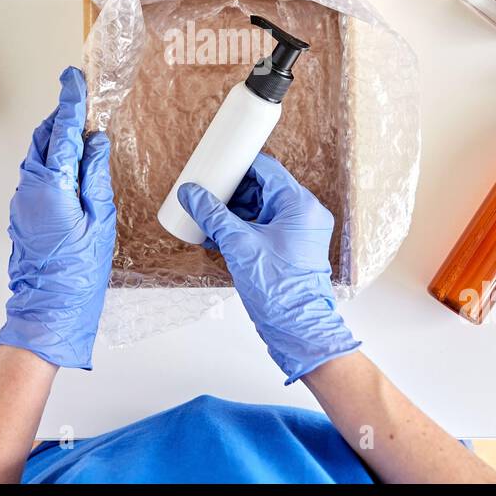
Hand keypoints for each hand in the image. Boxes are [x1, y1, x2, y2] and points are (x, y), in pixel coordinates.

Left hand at [0, 67, 114, 368]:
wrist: (50, 308)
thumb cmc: (78, 271)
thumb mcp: (100, 218)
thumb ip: (95, 175)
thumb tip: (95, 142)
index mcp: (51, 184)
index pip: (61, 131)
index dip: (69, 102)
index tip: (73, 79)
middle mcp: (30, 187)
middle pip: (43, 139)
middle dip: (61, 118)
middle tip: (80, 102)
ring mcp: (23, 201)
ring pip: (37, 156)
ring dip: (57, 140)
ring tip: (81, 134)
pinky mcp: (23, 213)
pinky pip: (36, 175)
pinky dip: (52, 162)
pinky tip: (71, 168)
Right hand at [178, 154, 359, 383]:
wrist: (298, 330)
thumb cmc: (279, 290)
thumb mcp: (238, 245)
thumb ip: (213, 216)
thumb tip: (191, 193)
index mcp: (300, 206)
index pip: (267, 170)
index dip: (239, 165)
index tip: (216, 165)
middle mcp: (304, 215)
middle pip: (264, 188)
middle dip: (232, 192)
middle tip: (206, 193)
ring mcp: (299, 233)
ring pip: (262, 209)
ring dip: (234, 212)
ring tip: (207, 217)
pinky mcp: (291, 250)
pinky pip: (265, 228)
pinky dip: (243, 228)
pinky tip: (217, 235)